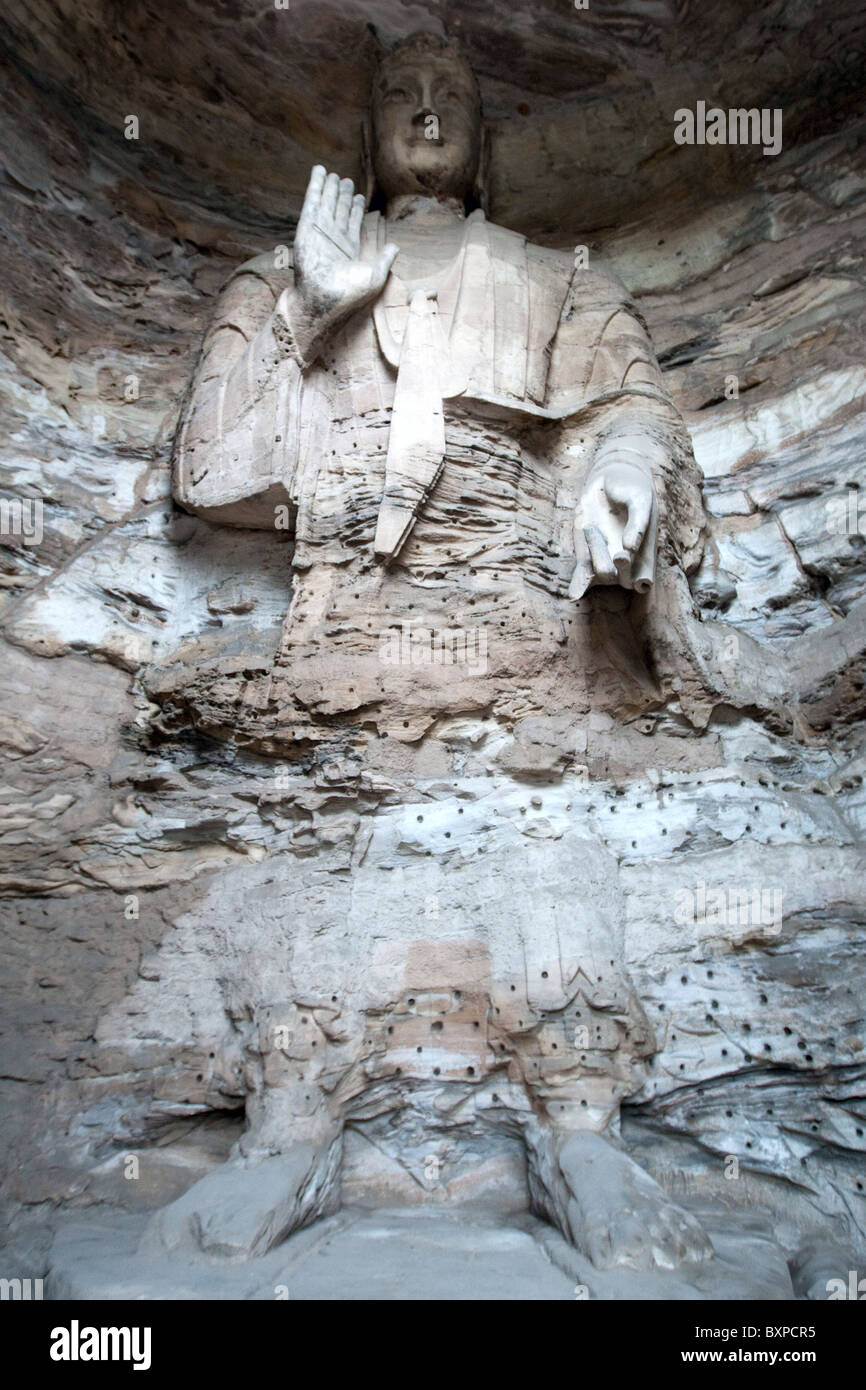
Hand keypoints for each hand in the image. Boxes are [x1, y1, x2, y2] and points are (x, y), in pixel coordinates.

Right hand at [285, 166, 397, 358]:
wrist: (324, 299)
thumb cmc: (349, 294)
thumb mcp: (375, 276)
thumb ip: (385, 258)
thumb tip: (395, 247)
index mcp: (348, 250)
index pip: (353, 223)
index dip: (356, 209)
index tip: (359, 197)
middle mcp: (333, 239)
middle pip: (339, 210)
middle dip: (343, 196)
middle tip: (346, 180)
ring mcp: (320, 231)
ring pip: (327, 202)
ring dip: (330, 188)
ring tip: (333, 173)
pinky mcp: (307, 225)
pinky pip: (313, 199)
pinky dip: (316, 185)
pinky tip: (319, 171)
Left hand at [569, 459, 657, 599]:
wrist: (610, 479)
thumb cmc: (631, 489)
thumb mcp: (640, 500)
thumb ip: (637, 523)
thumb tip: (630, 547)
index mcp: (645, 551)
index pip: (645, 577)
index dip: (643, 580)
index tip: (642, 577)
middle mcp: (626, 560)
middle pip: (624, 580)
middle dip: (622, 570)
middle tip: (621, 556)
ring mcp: (605, 558)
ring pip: (603, 573)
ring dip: (598, 556)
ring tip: (593, 529)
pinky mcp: (585, 553)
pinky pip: (582, 573)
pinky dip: (578, 584)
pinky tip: (573, 594)